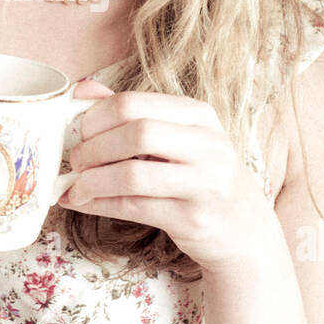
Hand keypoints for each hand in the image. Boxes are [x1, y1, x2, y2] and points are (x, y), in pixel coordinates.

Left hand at [57, 79, 275, 273]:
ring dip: (93, 182)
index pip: (135, 102)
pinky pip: (135, 208)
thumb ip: (133, 113)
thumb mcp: (179, 139)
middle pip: (136, 133)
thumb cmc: (203, 179)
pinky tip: (84, 204)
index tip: (79, 132)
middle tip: (77, 161)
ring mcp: (205, 183)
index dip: (96, 117)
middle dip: (94, 148)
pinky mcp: (194, 219)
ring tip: (76, 187)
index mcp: (199, 115)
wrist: (246, 232)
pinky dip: (100, 205)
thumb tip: (81, 90)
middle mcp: (208, 145)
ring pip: (133, 174)